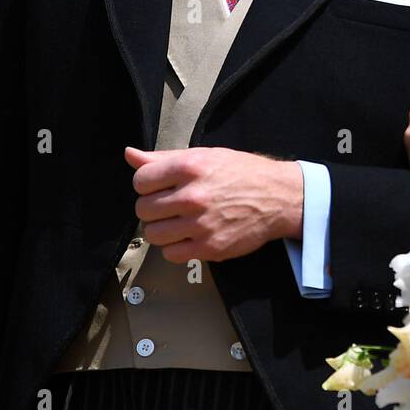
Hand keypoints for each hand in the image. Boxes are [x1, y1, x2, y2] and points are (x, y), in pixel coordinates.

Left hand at [126, 146, 303, 263]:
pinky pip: (171, 254)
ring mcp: (201, 224)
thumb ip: (164, 158)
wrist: (279, 197)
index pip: (140, 180)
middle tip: (171, 205)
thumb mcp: (205, 156)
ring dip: (162, 229)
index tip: (160, 187)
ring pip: (153, 234)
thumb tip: (130, 155)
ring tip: (178, 222)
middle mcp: (193, 196)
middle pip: (143, 209)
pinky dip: (176, 247)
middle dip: (154, 207)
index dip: (147, 184)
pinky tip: (189, 235)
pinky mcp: (209, 247)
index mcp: (190, 167)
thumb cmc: (243, 174)